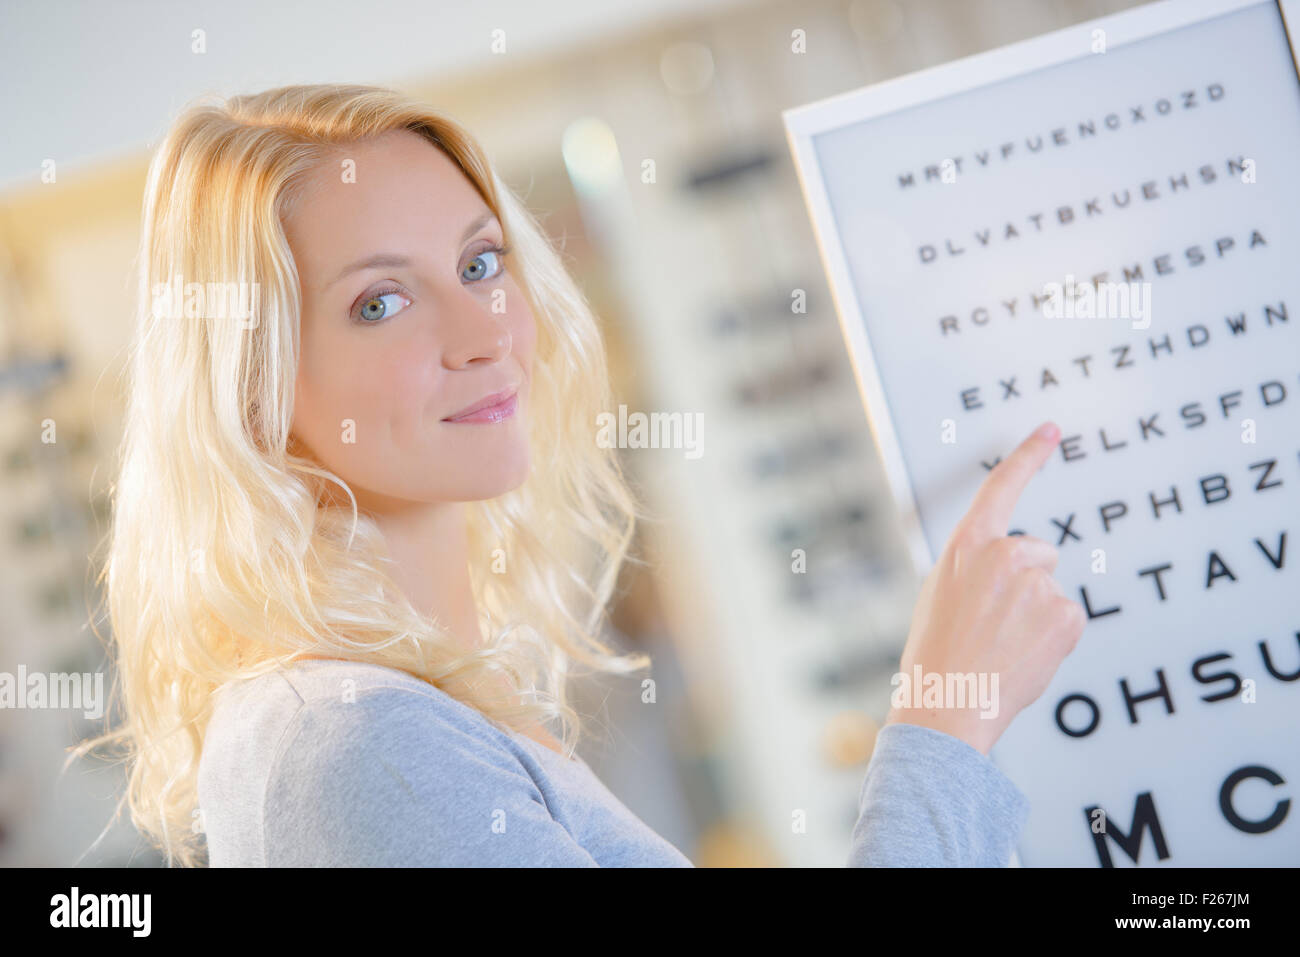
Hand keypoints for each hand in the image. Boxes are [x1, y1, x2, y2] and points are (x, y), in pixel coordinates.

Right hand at [884, 421, 1086, 754]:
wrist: (946, 703)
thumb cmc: (937, 656)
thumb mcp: (942, 593)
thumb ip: (977, 567)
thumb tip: (1020, 566)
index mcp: (967, 546)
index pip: (1001, 488)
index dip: (1028, 456)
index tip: (1051, 430)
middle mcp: (1005, 555)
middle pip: (1039, 553)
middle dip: (1028, 581)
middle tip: (994, 625)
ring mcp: (1038, 583)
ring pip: (1052, 591)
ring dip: (1038, 616)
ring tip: (1003, 647)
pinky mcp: (1064, 613)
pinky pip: (1068, 618)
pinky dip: (1054, 639)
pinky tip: (1024, 656)